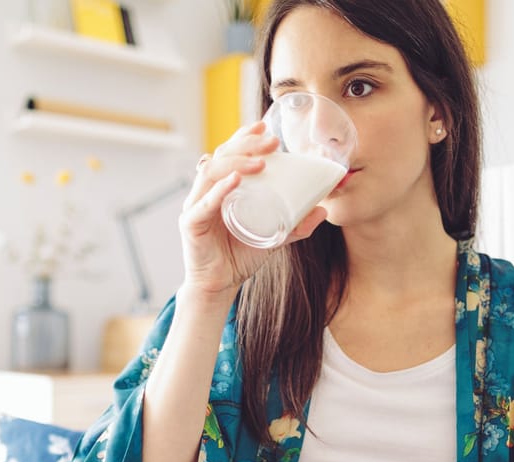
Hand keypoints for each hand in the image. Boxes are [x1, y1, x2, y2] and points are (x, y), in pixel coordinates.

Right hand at [178, 121, 328, 297]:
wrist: (220, 285)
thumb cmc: (240, 256)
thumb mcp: (273, 237)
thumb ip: (295, 225)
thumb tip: (323, 210)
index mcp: (221, 186)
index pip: (229, 152)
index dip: (244, 136)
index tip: (264, 126)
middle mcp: (205, 190)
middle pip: (221, 156)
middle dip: (246, 144)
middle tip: (272, 142)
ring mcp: (196, 205)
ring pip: (211, 173)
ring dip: (237, 163)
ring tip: (261, 163)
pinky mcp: (191, 224)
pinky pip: (204, 203)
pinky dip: (219, 190)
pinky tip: (235, 181)